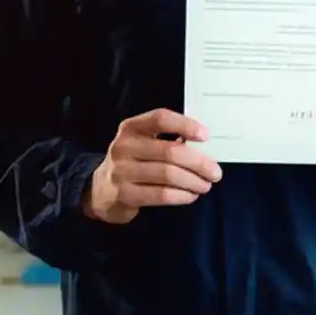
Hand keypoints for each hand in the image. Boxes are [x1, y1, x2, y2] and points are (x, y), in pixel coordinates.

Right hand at [83, 109, 222, 224]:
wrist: (101, 190)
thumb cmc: (132, 162)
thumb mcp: (141, 143)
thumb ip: (165, 139)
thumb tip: (203, 145)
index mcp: (131, 128)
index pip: (160, 118)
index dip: (184, 125)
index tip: (205, 135)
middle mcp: (124, 146)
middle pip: (170, 151)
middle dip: (198, 163)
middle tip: (215, 172)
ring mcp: (122, 171)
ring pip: (168, 174)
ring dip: (193, 181)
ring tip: (205, 185)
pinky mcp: (125, 194)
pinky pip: (161, 194)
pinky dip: (181, 196)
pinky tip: (190, 195)